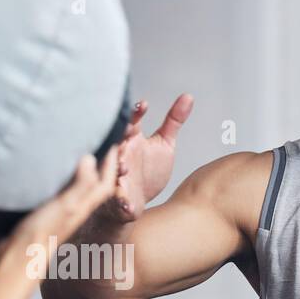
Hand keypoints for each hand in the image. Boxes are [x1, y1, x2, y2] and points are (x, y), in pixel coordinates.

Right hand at [0, 148, 118, 268]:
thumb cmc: (41, 235)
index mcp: (83, 206)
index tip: (115, 140)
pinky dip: (66, 178)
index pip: (106, 182)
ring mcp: (62, 211)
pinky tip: (57, 171)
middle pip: (97, 183)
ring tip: (83, 151)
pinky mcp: (48, 213)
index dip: (112, 162)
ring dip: (85, 170)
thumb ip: (79, 185)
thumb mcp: (64, 206)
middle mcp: (77, 208)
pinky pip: (64, 191)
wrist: (18, 258)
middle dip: (102, 164)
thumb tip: (91, 159)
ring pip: (80, 187)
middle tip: (103, 142)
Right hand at [102, 93, 192, 221]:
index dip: (135, 114)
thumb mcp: (164, 144)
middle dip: (120, 140)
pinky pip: (115, 199)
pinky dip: (119, 200)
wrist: (138, 202)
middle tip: (127, 135)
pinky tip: (126, 201)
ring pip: (112, 171)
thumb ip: (173, 121)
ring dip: (116, 169)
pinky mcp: (118, 198)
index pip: (130, 123)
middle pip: (117, 144)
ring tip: (124, 168)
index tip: (144, 105)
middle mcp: (121, 157)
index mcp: (131, 141)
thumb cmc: (148, 171)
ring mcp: (117, 177)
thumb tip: (188, 96)